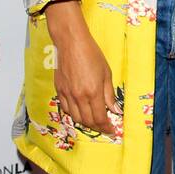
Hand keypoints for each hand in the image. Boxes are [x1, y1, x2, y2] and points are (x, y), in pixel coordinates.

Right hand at [44, 1, 119, 135]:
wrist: (71, 42)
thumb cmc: (91, 54)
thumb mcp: (106, 73)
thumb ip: (109, 94)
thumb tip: (115, 110)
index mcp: (93, 92)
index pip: (100, 118)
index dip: (106, 127)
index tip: (112, 130)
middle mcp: (79, 96)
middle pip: (88, 121)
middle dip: (97, 127)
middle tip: (104, 127)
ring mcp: (67, 94)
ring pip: (76, 118)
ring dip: (86, 123)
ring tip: (93, 122)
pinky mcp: (59, 90)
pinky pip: (66, 109)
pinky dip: (74, 115)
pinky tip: (80, 112)